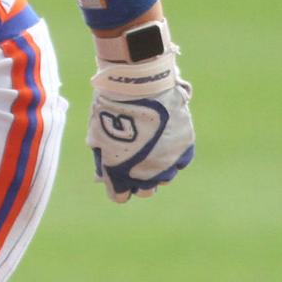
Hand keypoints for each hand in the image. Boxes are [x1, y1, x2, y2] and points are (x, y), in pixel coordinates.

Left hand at [86, 51, 193, 202]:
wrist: (137, 85)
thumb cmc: (110, 107)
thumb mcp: (97, 135)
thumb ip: (102, 158)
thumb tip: (101, 176)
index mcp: (119, 173)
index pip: (120, 196)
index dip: (116, 187)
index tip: (115, 177)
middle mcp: (146, 173)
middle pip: (144, 190)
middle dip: (136, 180)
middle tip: (133, 163)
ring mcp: (168, 161)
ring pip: (164, 179)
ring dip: (156, 170)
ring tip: (149, 149)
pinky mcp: (184, 147)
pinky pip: (180, 162)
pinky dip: (172, 156)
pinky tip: (164, 142)